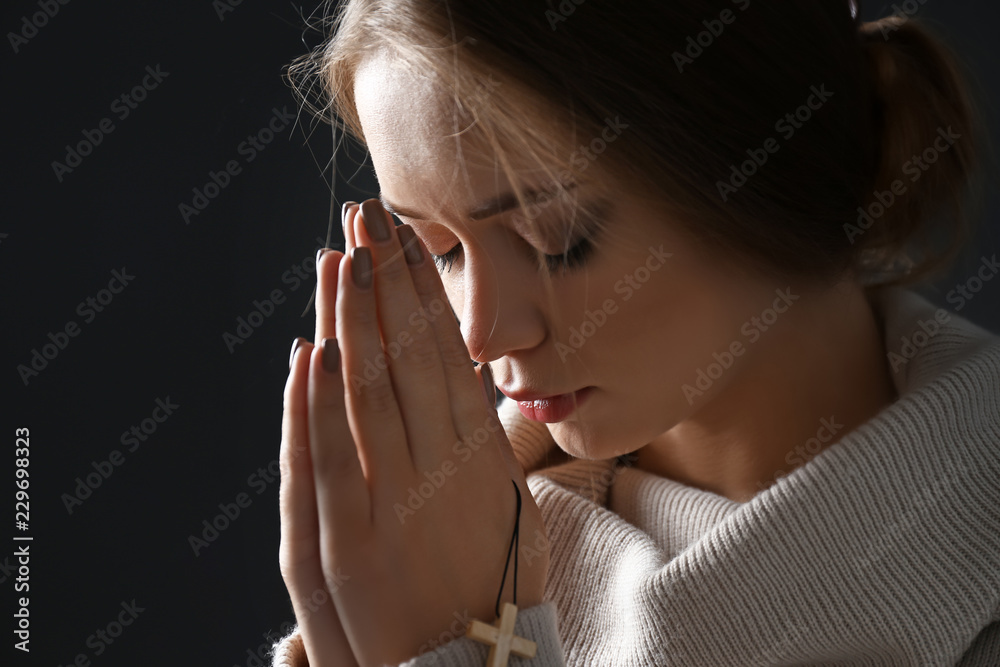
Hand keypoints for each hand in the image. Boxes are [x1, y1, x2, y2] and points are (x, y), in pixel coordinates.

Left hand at [278, 199, 547, 666]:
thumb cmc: (496, 593)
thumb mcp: (515, 512)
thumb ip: (491, 450)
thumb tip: (472, 389)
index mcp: (482, 457)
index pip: (448, 354)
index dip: (423, 293)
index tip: (406, 240)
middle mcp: (441, 468)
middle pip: (410, 356)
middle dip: (388, 282)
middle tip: (370, 217)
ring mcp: (394, 503)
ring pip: (372, 393)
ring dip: (354, 320)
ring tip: (340, 256)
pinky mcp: (351, 542)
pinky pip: (334, 459)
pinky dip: (320, 403)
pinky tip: (315, 348)